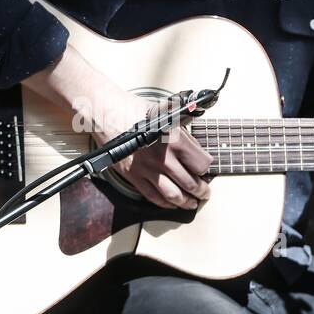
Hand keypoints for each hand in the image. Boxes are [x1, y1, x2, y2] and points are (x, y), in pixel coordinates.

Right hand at [93, 93, 212, 210]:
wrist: (107, 113)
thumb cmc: (134, 109)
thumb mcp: (165, 114)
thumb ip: (182, 133)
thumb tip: (194, 148)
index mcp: (176, 140)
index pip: (202, 165)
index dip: (206, 169)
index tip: (206, 171)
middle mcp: (164, 157)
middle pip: (191, 183)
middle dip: (201, 191)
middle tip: (204, 193)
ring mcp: (148, 168)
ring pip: (174, 195)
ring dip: (186, 202)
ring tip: (192, 203)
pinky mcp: (134, 175)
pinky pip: (152, 196)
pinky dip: (165, 203)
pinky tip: (171, 203)